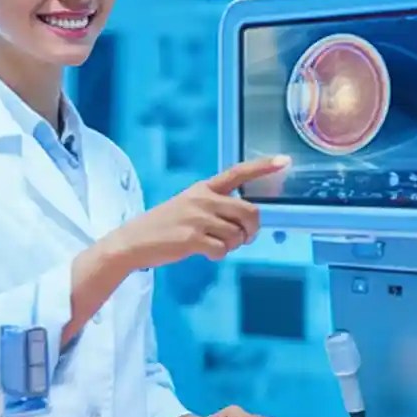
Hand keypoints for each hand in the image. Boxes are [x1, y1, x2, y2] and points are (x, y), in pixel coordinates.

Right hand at [103, 156, 290, 270]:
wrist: (132, 241)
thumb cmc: (164, 227)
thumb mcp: (187, 206)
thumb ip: (214, 207)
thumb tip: (245, 221)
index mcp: (202, 188)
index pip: (238, 172)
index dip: (263, 167)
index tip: (285, 161)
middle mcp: (202, 199)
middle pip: (249, 211)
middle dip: (252, 229)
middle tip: (244, 238)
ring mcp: (197, 218)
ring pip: (237, 235)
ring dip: (231, 245)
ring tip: (213, 245)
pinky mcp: (192, 239)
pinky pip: (222, 250)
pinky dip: (218, 255)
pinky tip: (204, 253)